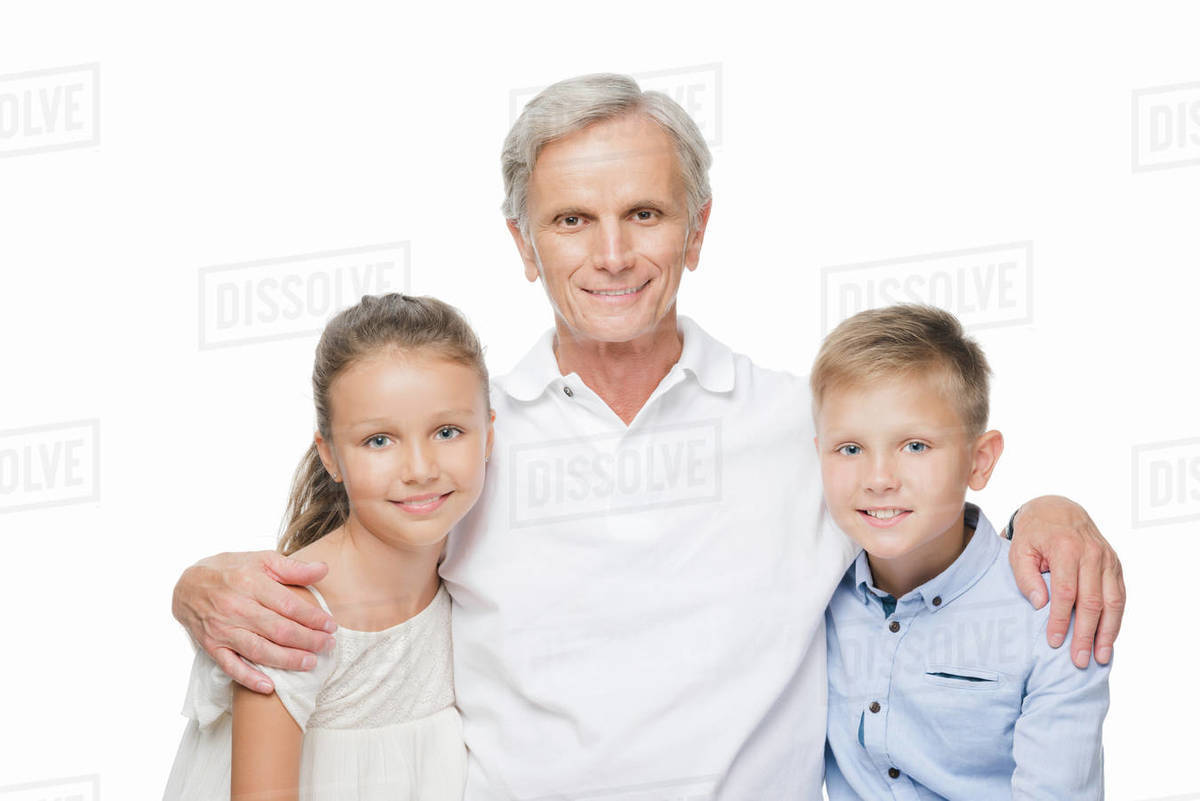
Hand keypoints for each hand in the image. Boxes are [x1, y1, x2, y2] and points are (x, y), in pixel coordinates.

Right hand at [172, 551, 336, 692]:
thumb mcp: (261, 560)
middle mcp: (236, 608)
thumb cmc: (231, 570)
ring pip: (259, 650)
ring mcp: (222, 630)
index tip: (331, 626)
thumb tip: (324, 569)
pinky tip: (270, 687)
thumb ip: (293, 568)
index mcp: (250, 583)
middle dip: (307, 640)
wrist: (187, 585)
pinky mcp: (212, 646)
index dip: (312, 617)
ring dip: (287, 660)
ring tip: (310, 663)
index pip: (288, 605)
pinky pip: (231, 666)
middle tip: (328, 646)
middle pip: (278, 630)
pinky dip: (249, 679)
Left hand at [1007, 495, 1124, 668]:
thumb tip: (1040, 605)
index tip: (1055, 642)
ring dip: (1108, 632)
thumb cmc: (1034, 533)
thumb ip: (1025, 576)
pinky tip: (1109, 637)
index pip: (1066, 593)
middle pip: (1092, 602)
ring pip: (1113, 601)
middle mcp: (1092, 554)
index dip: (1061, 620)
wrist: (1057, 508)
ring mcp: (1108, 559)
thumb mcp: (1018, 549)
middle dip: (1085, 634)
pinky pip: (1120, 595)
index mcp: (1066, 549)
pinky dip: (1116, 618)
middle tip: (1078, 660)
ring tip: (1101, 657)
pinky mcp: (1115, 564)